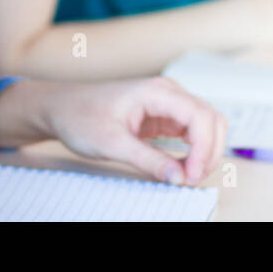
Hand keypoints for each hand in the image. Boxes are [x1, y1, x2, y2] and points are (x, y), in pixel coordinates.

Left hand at [0, 78, 226, 185]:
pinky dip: (194, 152)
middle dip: (210, 152)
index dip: (205, 149)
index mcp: (157, 91)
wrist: (60, 107)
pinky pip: (192, 133)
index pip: (201, 116)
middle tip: (191, 180)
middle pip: (212, 119)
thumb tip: (179, 179)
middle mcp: (168, 93)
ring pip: (206, 126)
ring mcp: (168, 104)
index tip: (192, 176)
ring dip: (205, 152)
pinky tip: (182, 168)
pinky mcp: (164, 117)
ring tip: (186, 176)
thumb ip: (147, 161)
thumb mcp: (111, 144)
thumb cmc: (80, 116)